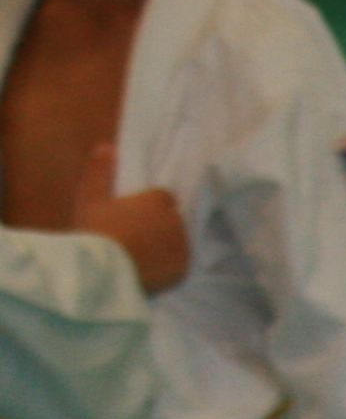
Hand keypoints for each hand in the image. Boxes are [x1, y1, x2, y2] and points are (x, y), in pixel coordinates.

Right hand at [72, 145, 183, 295]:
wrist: (103, 272)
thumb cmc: (94, 232)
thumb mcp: (90, 198)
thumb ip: (100, 172)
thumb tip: (107, 147)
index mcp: (158, 200)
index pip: (163, 198)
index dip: (149, 207)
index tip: (134, 216)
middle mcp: (177, 221)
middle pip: (172, 220)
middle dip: (158, 226)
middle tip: (133, 238)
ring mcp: (183, 246)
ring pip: (176, 243)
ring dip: (164, 246)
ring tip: (138, 256)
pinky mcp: (183, 270)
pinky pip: (177, 265)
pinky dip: (167, 267)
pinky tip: (147, 269)